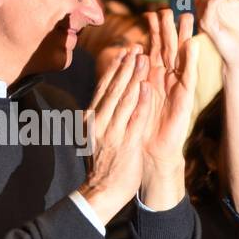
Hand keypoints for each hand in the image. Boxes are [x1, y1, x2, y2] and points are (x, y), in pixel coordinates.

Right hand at [80, 47, 152, 221]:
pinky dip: (140, 102)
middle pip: (114, 87)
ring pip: (123, 98)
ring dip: (134, 76)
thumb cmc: (103, 165)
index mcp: (92, 117)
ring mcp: (111, 131)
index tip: (126, 52)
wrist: (101, 191)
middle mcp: (99, 120)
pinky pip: (134, 118)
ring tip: (144, 58)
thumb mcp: (96, 136)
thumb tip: (104, 100)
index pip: (105, 87)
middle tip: (137, 46)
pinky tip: (146, 87)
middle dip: (126, 65)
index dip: (116, 68)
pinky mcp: (125, 143)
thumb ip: (101, 117)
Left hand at [140, 8, 196, 166]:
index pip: (154, 49)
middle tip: (175, 6)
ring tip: (189, 18)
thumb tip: (134, 51)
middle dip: (172, 28)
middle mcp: (166, 80)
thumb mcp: (134, 95)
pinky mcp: (184, 100)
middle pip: (170, 48)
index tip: (153, 10)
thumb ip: (135, 75)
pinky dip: (192, 61)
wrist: (150, 151)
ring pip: (181, 58)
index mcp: (153, 77)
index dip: (154, 31)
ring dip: (186, 37)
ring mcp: (177, 88)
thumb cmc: (142, 126)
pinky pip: (189, 77)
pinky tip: (194, 46)